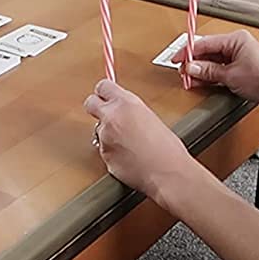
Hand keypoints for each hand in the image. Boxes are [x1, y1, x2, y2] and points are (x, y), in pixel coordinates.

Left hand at [83, 79, 202, 201]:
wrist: (168, 172)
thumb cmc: (168, 149)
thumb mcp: (150, 117)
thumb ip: (131, 111)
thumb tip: (124, 112)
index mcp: (126, 103)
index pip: (103, 86)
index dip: (104, 92)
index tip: (106, 96)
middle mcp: (112, 117)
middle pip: (90, 103)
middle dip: (96, 108)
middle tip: (106, 115)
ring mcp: (105, 137)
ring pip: (98, 130)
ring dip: (108, 135)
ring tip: (129, 144)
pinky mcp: (104, 156)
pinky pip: (104, 150)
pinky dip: (113, 153)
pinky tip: (128, 157)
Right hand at [172, 30, 258, 111]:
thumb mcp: (230, 76)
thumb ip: (208, 71)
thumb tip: (191, 67)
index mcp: (236, 39)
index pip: (205, 42)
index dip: (188, 52)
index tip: (177, 60)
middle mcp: (237, 45)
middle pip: (208, 51)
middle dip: (194, 63)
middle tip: (182, 72)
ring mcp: (240, 56)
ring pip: (214, 61)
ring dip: (202, 70)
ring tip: (190, 79)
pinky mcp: (242, 68)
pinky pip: (221, 69)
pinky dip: (211, 75)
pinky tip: (202, 81)